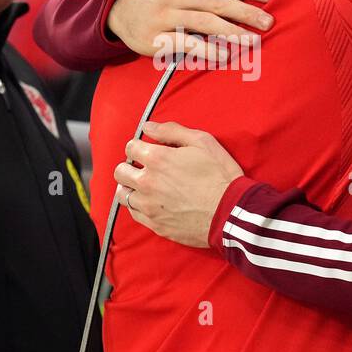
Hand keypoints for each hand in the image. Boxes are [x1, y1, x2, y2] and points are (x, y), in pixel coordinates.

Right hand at [107, 0, 274, 60]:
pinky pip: (186, 44)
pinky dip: (207, 50)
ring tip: (252, 41)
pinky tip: (225, 56)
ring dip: (232, 33)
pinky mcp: (156, 38)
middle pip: (217, 2)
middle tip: (269, 23)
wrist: (119, 8)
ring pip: (204, 23)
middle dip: (246, 13)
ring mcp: (164, 15)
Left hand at [113, 121, 244, 247]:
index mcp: (157, 159)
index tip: (148, 150)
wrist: (231, 212)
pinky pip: (133, 213)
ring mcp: (149, 206)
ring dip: (131, 187)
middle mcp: (147, 183)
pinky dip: (137, 205)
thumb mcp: (202, 142)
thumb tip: (148, 127)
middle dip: (130, 166)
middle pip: (120, 171)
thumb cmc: (220, 175)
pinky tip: (150, 202)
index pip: (130, 147)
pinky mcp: (155, 224)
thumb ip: (171, 131)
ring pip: (123, 194)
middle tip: (144, 168)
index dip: (139, 146)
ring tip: (145, 187)